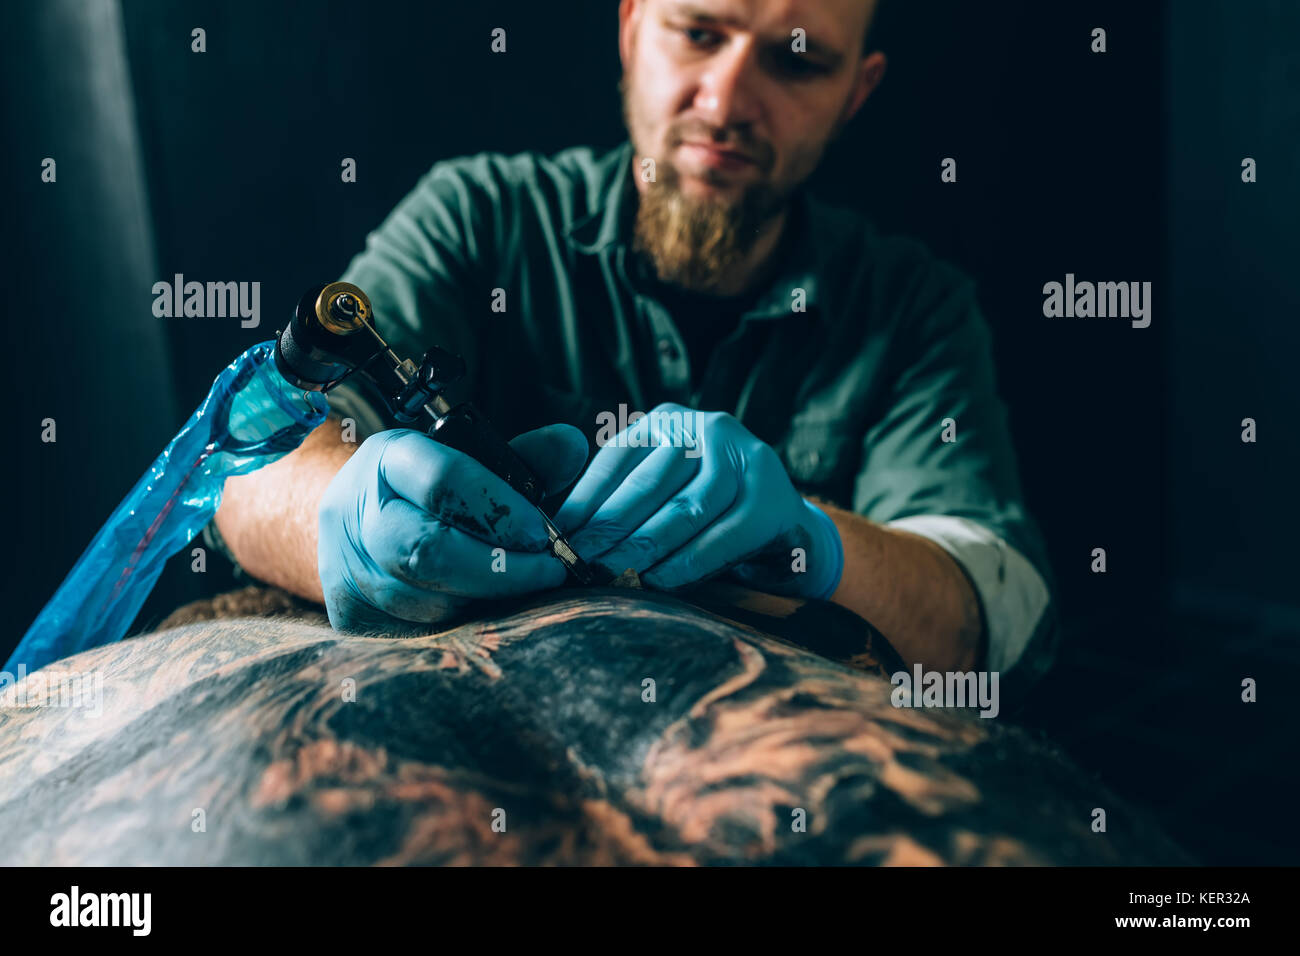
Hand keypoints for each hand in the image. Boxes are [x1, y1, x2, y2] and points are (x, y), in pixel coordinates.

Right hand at [318, 423, 588, 632]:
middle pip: (427, 551)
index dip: (500, 510)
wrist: (357, 529)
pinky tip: (489, 618)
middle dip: (500, 569)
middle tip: (548, 573)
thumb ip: (526, 459)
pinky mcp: (350, 617)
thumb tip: (574, 447)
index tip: (544, 534)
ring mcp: (347, 570)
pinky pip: (414, 633)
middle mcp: (357, 514)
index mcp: (388, 461)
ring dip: (485, 602)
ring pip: (423, 600)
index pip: (442, 480)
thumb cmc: (430, 495)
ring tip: (523, 595)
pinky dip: (461, 629)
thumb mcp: (471, 464)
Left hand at [554, 403, 843, 597]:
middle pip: (649, 483)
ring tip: (613, 574)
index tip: (558, 538)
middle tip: (580, 563)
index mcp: (668, 422)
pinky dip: (690, 561)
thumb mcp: (663, 493)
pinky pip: (724, 535)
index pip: (616, 459)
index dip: (585, 500)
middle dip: (611, 529)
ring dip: (646, 547)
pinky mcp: (773, 497)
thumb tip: (564, 536)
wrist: (783, 528)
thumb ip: (622, 502)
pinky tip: (661, 581)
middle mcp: (707, 428)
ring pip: (686, 508)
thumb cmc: (704, 517)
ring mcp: (745, 457)